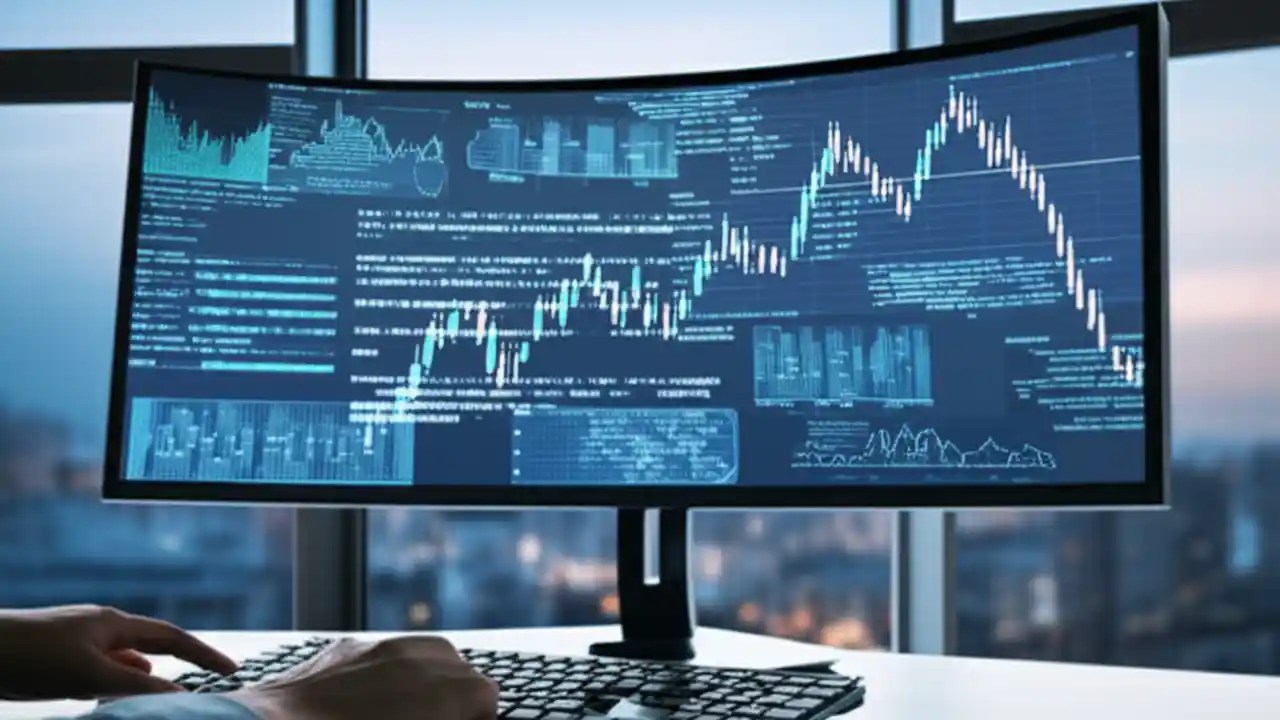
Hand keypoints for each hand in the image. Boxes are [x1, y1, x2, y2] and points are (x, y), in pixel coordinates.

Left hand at [0, 604, 236, 700]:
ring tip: (164, 693)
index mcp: (114, 625)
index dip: (204, 653)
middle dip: (181, 659)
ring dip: (147, 672)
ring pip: (125, 654)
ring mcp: (78, 636)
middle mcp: (101, 625)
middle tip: (207, 677)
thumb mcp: (91, 677)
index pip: (173, 637)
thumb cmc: (33, 659)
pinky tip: (112, 691)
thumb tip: (181, 696)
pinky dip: (118, 676)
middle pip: (152, 642)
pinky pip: (102, 662)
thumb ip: (138, 688)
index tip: (232, 669)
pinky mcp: (58, 650)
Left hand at [229, 636, 497, 719]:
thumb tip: (452, 711)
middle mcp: (419, 659)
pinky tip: (367, 700)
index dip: (477, 716)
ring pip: (422, 652)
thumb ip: (443, 715)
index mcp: (446, 691)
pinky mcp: (343, 647)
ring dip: (422, 678)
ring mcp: (380, 647)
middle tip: (436, 719)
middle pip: (458, 668)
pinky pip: (380, 653)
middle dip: (452, 696)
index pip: (485, 695)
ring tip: (404, 708)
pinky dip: (384, 673)